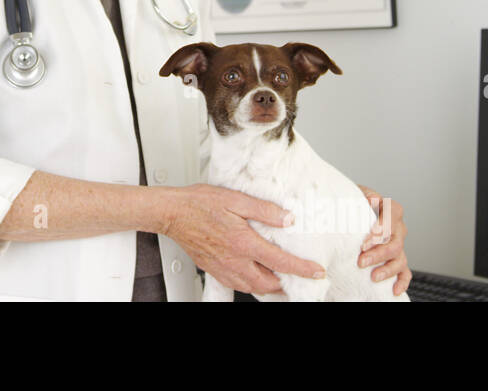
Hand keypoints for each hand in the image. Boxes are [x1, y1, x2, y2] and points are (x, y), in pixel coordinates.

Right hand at [162, 183, 324, 294]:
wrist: (171, 213)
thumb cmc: (198, 203)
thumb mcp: (235, 199)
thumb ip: (264, 210)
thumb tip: (287, 219)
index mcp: (243, 242)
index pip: (281, 262)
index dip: (302, 269)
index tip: (316, 271)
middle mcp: (234, 260)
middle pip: (269, 283)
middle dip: (287, 284)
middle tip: (299, 277)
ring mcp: (223, 268)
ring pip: (253, 288)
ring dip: (270, 286)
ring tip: (280, 279)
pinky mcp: (213, 270)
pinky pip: (237, 285)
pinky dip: (251, 285)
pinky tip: (254, 275)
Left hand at [357, 184, 410, 295]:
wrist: (352, 212)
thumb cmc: (354, 202)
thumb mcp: (356, 193)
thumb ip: (364, 194)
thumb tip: (372, 199)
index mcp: (391, 210)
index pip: (393, 216)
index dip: (383, 227)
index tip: (367, 237)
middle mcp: (398, 229)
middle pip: (395, 242)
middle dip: (378, 253)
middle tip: (361, 261)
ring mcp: (399, 245)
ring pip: (400, 259)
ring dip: (387, 269)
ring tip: (373, 276)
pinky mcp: (396, 259)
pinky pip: (405, 272)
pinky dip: (401, 282)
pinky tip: (394, 290)